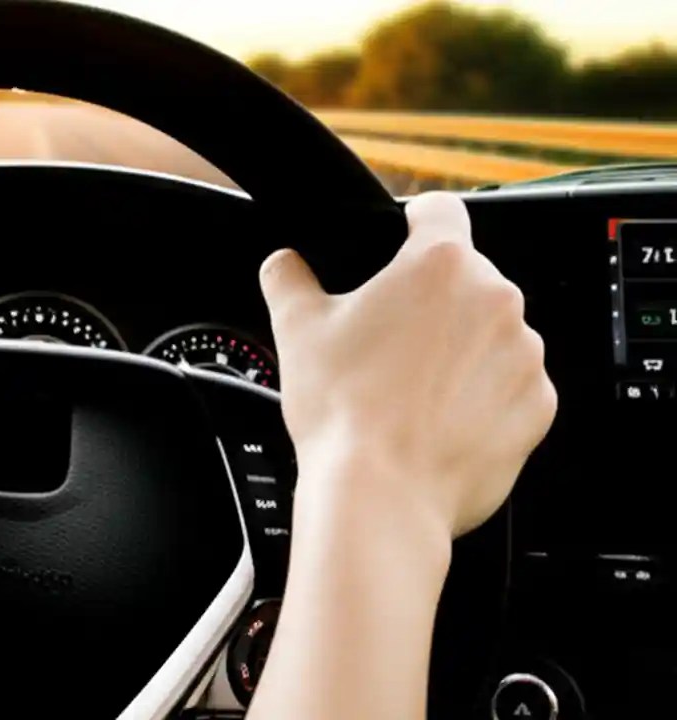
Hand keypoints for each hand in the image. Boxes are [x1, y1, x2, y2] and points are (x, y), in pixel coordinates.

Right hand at [259, 192, 555, 538]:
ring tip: (410, 390)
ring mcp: (525, 354)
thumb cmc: (343, 412)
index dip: (412, 223)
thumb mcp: (295, 329)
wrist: (380, 495)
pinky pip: (511, 385)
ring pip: (490, 333)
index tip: (401, 241)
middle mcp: (496, 299)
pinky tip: (437, 419)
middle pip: (465, 279)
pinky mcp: (538, 405)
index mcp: (440, 265)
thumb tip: (284, 263)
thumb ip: (288, 277)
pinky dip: (482, 396)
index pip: (438, 209)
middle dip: (430, 303)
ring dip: (459, 349)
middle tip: (387, 343)